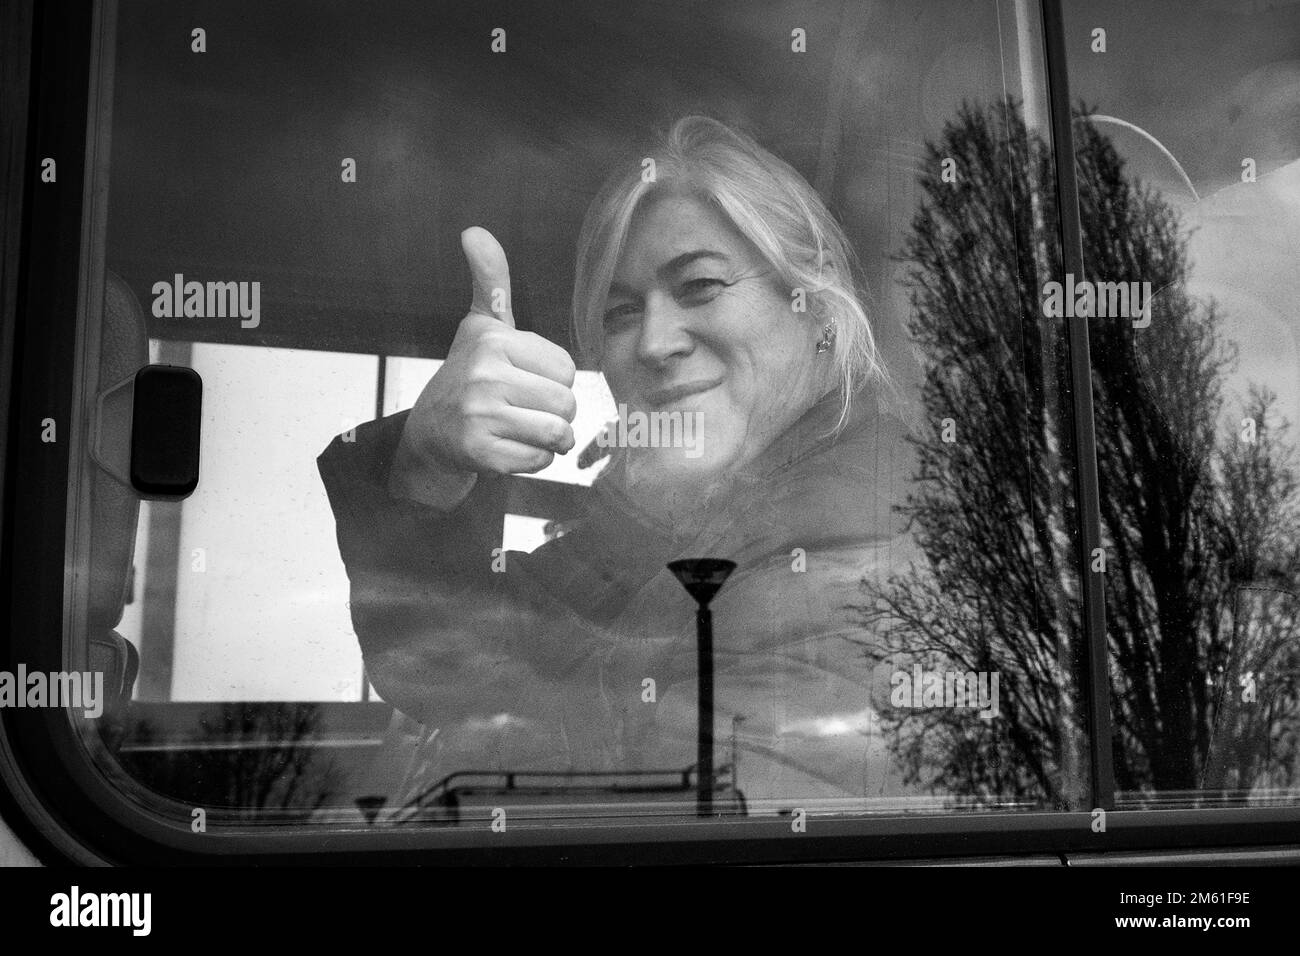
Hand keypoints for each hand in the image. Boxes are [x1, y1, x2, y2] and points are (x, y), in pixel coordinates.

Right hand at [389, 227, 577, 508]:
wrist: (429, 433)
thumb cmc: (467, 376)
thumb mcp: (480, 326)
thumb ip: (490, 281)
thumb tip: (474, 231)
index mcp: (493, 341)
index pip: (567, 369)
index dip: (553, 380)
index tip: (523, 380)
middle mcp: (484, 375)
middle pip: (567, 403)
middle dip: (554, 413)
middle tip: (522, 410)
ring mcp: (480, 416)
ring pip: (557, 434)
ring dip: (546, 440)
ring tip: (518, 429)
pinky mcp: (480, 453)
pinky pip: (539, 462)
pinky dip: (531, 461)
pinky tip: (506, 448)